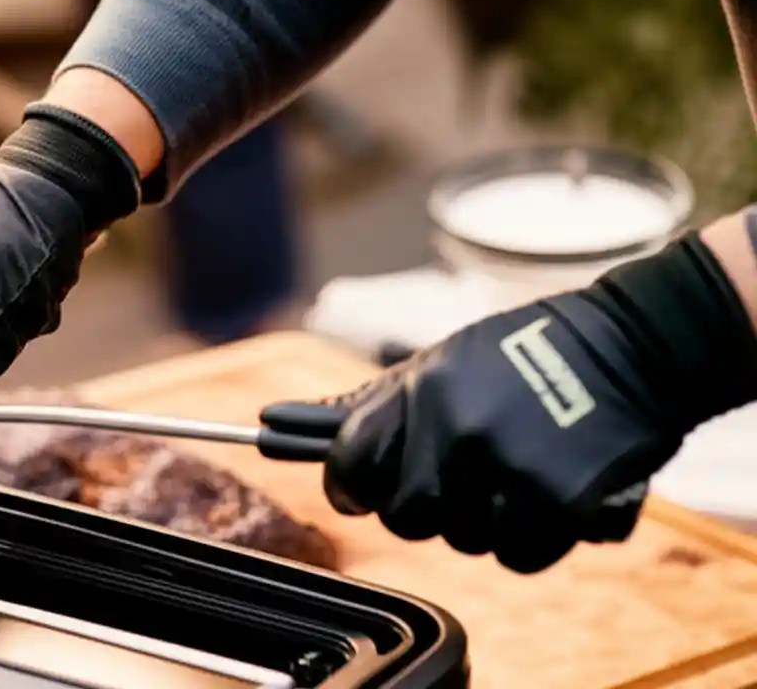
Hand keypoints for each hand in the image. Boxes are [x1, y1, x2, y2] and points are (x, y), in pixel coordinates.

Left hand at [266, 234, 756, 571]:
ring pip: (464, 541)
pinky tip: (544, 492)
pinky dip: (530, 537)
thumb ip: (365, 404)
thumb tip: (270, 418)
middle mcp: (461, 432)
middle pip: (407, 517)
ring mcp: (512, 469)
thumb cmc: (525, 352)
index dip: (352, 485)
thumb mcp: (439, 361)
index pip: (351, 465)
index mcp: (424, 390)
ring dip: (484, 518)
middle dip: (425, 506)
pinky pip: (517, 556)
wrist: (634, 348)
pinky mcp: (561, 502)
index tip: (366, 486)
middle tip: (458, 475)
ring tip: (512, 469)